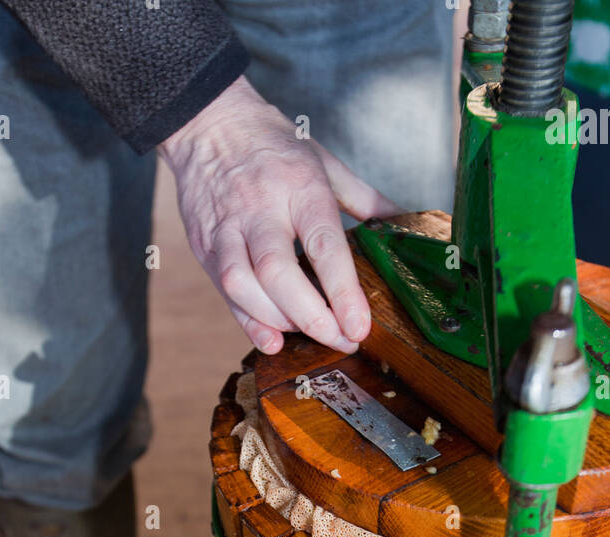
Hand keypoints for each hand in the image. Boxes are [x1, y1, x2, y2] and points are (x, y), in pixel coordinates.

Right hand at [160, 76, 401, 354]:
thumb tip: (403, 223)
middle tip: (341, 339)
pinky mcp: (205, 246)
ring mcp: (227, 228)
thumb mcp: (324, 162)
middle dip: (311, 317)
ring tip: (309, 333)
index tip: (359, 326)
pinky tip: (271, 340)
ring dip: (278, 320)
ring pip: (243, 286)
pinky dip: (248, 322)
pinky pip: (224, 292)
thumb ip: (364, 198)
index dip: (342, 291)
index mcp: (298, 185)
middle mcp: (260, 207)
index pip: (322, 244)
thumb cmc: (273, 145)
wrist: (209, 123)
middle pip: (277, 271)